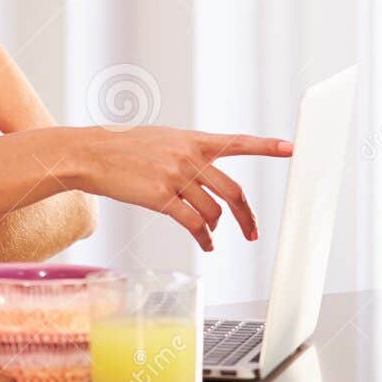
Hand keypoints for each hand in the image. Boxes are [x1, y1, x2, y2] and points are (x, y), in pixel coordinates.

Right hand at [69, 127, 292, 249]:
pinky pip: (193, 223)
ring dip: (216, 227)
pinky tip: (206, 243)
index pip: (236, 142)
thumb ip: (187, 152)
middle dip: (246, 214)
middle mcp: (187, 156)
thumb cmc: (120, 147)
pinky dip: (204, 237)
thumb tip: (207, 174)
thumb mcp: (159, 139)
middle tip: (252, 231)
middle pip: (232, 190)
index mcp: (190, 139)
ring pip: (213, 210)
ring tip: (212, 235)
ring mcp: (174, 176)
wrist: (89, 153)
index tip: (292, 148)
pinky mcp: (160, 196)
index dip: (267, 146)